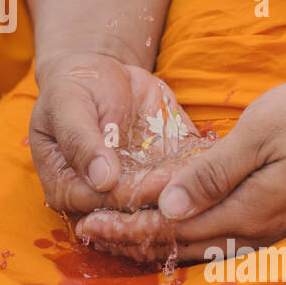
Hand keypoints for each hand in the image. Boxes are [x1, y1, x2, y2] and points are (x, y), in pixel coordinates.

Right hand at [30, 50, 199, 215]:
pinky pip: (180, 180)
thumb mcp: (68, 106)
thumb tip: (101, 179)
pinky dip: (200, 174)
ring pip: (163, 200)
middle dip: (167, 196)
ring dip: (189, 190)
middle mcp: (100, 198)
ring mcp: (132, 189)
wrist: (98, 73)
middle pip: (136, 210)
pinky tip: (218, 162)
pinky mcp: (157, 176)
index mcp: (67, 189)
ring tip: (212, 172)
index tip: (158, 182)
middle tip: (195, 180)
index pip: (101, 205)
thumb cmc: (73, 88)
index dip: (131, 195)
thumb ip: (80, 141)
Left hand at [76, 76, 285, 262]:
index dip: (128, 224)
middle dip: (132, 238)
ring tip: (116, 237)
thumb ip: (213, 172)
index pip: (172, 227)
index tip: (89, 220)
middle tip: (89, 230)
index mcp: (246, 209)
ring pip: (199, 247)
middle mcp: (255, 230)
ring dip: (155, 242)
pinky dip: (186, 237)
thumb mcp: (260, 133)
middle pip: (180, 244)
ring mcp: (268, 229)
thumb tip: (168, 205)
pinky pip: (220, 238)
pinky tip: (168, 229)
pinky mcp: (275, 220)